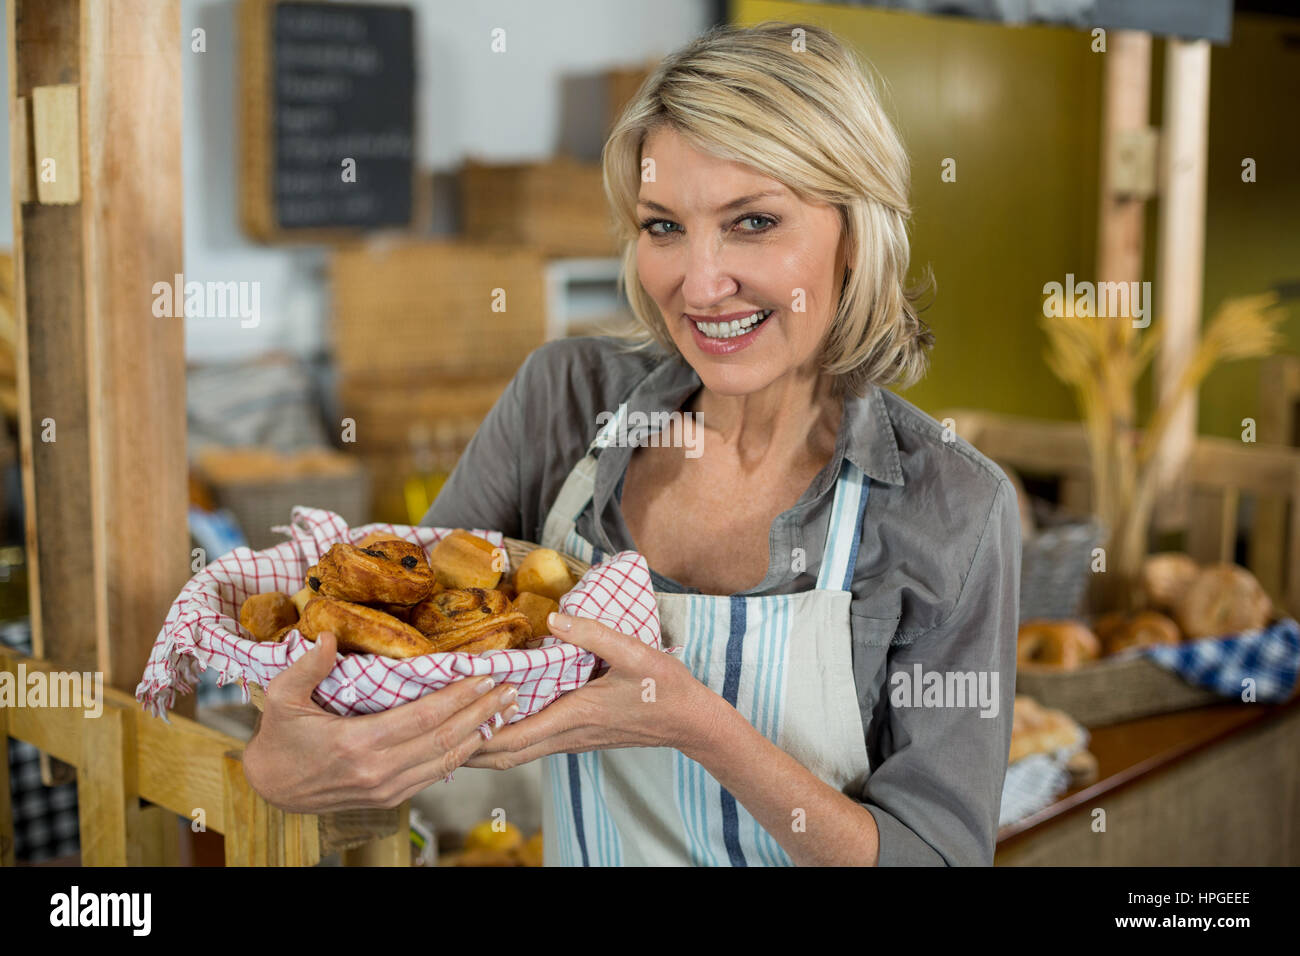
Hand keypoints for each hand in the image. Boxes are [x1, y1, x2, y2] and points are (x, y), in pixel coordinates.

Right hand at [241, 631, 520, 812]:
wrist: (271, 787)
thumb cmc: (278, 737)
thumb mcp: (279, 697)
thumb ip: (306, 667)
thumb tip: (327, 637)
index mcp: (355, 742)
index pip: (422, 718)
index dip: (458, 697)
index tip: (485, 676)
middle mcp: (377, 770)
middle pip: (444, 739)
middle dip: (482, 713)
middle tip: (510, 689)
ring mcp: (386, 788)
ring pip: (446, 761)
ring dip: (480, 734)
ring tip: (506, 709)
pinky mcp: (389, 797)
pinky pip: (435, 775)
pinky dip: (463, 754)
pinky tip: (479, 735)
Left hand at [463, 613, 715, 769]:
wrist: (691, 721)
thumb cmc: (665, 688)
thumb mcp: (633, 652)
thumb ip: (592, 634)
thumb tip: (552, 619)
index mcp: (574, 716)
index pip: (512, 738)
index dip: (477, 732)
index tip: (450, 716)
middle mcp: (567, 735)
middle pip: (505, 754)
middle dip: (469, 748)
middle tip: (436, 729)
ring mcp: (573, 740)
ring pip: (518, 753)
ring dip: (486, 743)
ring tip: (456, 724)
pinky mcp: (579, 736)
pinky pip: (534, 744)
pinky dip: (508, 737)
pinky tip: (498, 719)